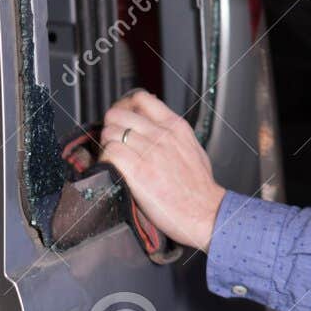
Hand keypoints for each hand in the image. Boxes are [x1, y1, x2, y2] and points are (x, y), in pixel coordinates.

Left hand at [100, 90, 225, 250]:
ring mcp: (149, 151)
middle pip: (117, 114)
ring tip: (113, 160)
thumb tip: (155, 126)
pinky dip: (105, 161)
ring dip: (106, 147)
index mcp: (175, 126)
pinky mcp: (137, 171)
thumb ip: (173, 134)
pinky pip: (109, 153)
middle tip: (112, 142)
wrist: (205, 211)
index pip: (141, 98)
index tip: (122, 118)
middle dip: (110, 127)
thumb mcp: (193, 148)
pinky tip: (112, 170)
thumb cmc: (200, 187)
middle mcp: (161, 134)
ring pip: (109, 133)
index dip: (125, 107)